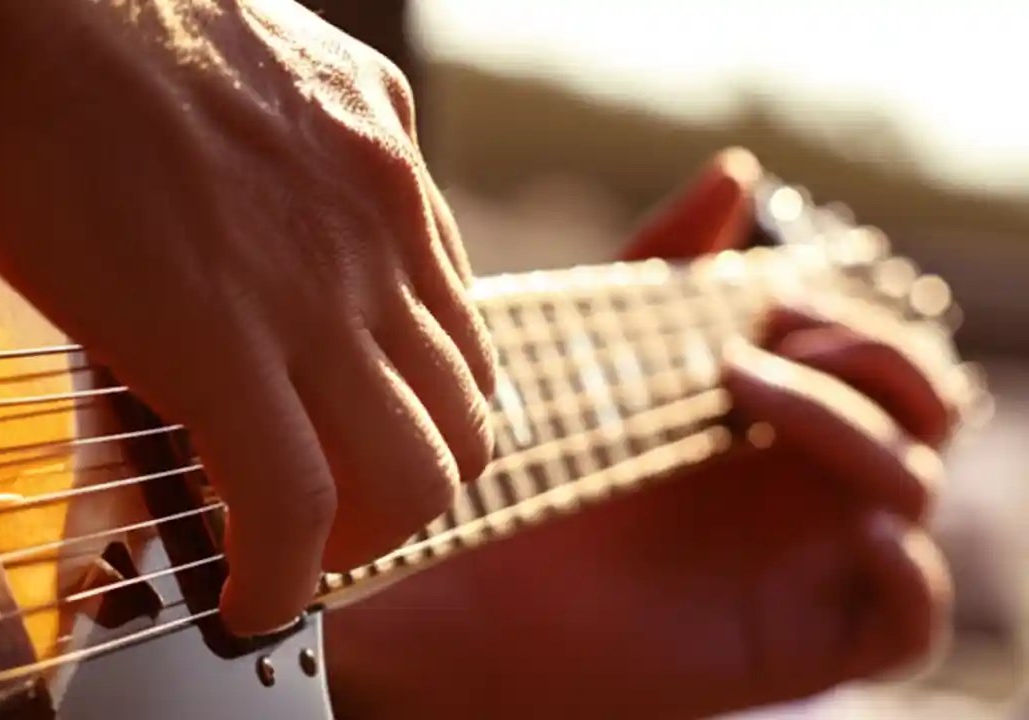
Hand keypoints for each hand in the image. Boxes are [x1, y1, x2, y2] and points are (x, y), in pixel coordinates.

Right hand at [0, 0, 493, 634]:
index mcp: (382, 152)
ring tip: (296, 556)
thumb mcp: (252, 70)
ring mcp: (320, 285)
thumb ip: (295, 156)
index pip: (457, 327)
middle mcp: (380, 223)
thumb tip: (262, 229)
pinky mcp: (228, 340)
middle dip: (410, 487)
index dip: (415, 407)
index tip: (362, 437)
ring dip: (364, 540)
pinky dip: (283, 576)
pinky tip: (248, 594)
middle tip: (339, 512)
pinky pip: (298, 503)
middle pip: (467, 414)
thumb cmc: (85, 23)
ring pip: (417, 473)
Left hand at [325, 149, 954, 719]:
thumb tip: (738, 170)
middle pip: (918, 402)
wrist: (462, 593)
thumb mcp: (607, 354)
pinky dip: (906, 573)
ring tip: (739, 387)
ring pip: (915, 482)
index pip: (872, 349)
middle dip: (864, 351)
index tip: (765, 292)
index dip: (846, 312)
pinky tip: (853, 532)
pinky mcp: (799, 641)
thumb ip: (672, 266)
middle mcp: (802, 481)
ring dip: (853, 424)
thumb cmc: (531, 469)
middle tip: (770, 329)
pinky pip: (909, 618)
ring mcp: (806, 560)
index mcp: (773, 414)